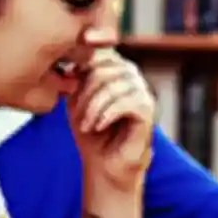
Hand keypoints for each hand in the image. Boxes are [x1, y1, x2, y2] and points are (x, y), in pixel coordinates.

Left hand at [67, 49, 154, 191]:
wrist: (104, 164)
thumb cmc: (90, 132)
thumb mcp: (75, 100)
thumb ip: (75, 78)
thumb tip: (71, 63)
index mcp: (115, 70)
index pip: (100, 53)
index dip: (81, 67)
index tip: (68, 89)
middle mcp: (132, 78)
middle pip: (106, 68)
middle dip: (85, 91)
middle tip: (76, 114)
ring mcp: (143, 93)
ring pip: (116, 85)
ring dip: (94, 106)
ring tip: (86, 124)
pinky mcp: (149, 111)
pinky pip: (127, 102)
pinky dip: (107, 114)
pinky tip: (99, 126)